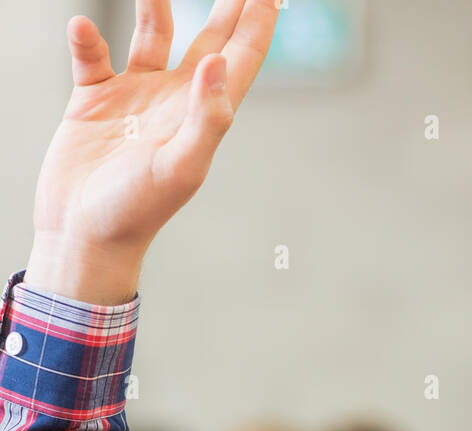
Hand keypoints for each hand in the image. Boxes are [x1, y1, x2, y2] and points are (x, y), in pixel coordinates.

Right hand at [24, 0, 278, 302]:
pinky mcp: (93, 100)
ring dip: (154, 7)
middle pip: (207, 41)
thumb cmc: (135, 212)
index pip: (238, 62)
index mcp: (200, 117)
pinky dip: (87, 39)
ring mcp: (133, 98)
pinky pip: (92, 56)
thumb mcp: (179, 167)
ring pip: (151, 35)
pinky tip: (83, 28)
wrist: (83, 236)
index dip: (257, 25)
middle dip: (226, 8)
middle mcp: (171, 102)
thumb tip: (217, 63)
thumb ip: (205, 117)